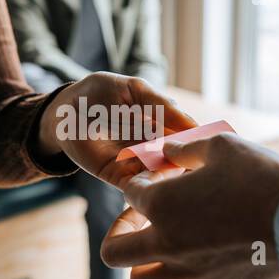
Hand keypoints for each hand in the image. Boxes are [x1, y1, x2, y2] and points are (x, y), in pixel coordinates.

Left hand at [37, 72, 196, 187]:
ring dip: (172, 178)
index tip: (214, 146)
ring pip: (162, 177)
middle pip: (179, 160)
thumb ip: (161, 106)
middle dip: (189, 163)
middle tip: (201, 166)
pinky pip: (138, 187)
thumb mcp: (134, 91)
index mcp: (163, 126)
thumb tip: (194, 124)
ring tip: (181, 176)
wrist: (64, 109)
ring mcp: (138, 164)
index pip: (188, 137)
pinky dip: (149, 188)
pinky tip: (156, 183)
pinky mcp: (119, 177)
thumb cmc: (100, 93)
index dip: (200, 142)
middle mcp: (154, 148)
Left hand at [100, 132, 278, 278]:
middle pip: (114, 250)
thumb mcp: (222, 146)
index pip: (130, 191)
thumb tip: (168, 149)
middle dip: (121, 230)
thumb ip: (186, 147)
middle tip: (141, 219)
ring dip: (143, 265)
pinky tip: (190, 273)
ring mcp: (189, 272)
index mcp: (162, 203)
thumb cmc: (263, 177)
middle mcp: (167, 243)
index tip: (165, 173)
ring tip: (162, 249)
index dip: (144, 178)